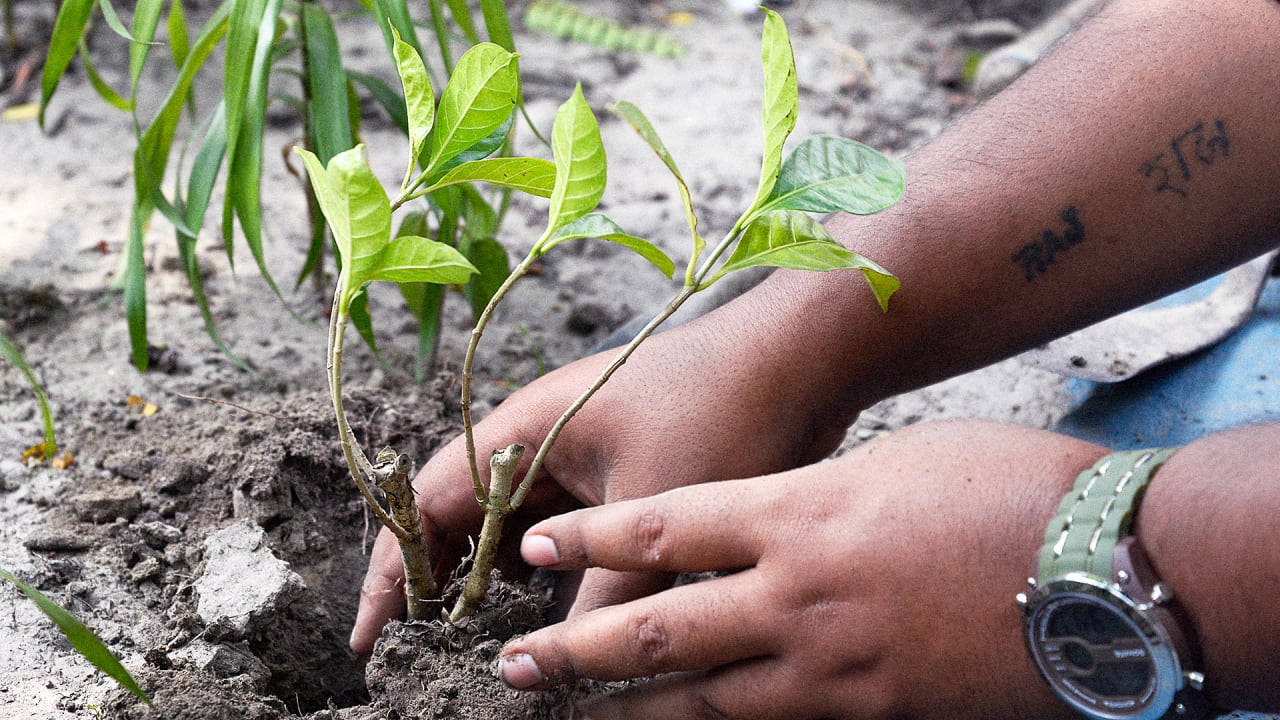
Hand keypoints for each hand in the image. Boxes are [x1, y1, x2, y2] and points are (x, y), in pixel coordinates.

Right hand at [351, 305, 860, 652]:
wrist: (801, 358)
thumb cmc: (725, 412)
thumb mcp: (655, 517)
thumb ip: (602, 599)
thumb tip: (556, 667)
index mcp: (522, 428)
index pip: (428, 505)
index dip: (393, 574)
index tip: (372, 638)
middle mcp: (537, 434)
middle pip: (458, 515)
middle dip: (432, 583)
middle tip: (416, 654)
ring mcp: (576, 447)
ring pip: (507, 522)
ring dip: (484, 577)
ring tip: (465, 645)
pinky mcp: (614, 462)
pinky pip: (556, 520)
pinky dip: (537, 564)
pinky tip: (539, 609)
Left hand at [496, 420, 1105, 719]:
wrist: (1105, 564)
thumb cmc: (1005, 486)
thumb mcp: (893, 464)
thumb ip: (816, 495)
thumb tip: (770, 514)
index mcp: (799, 512)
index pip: (665, 526)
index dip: (593, 542)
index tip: (538, 552)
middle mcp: (798, 593)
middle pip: (662, 626)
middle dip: (580, 652)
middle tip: (515, 671)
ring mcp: (834, 663)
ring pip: (705, 697)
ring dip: (632, 709)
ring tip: (576, 717)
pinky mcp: (874, 712)